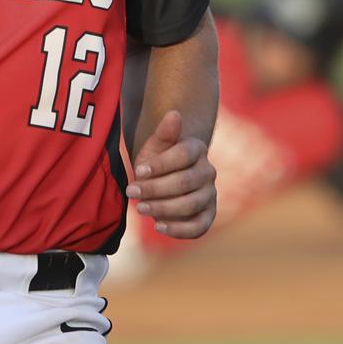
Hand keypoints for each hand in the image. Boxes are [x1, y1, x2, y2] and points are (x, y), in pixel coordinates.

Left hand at [126, 110, 215, 238]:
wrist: (163, 181)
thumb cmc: (156, 163)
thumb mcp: (154, 147)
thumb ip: (163, 133)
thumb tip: (174, 114)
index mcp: (197, 149)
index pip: (183, 155)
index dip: (160, 164)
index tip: (138, 171)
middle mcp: (208, 171)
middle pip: (185, 182)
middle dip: (155, 188)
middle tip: (132, 191)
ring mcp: (210, 194)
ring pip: (190, 204)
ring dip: (163, 208)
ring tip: (140, 208)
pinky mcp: (208, 215)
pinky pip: (199, 226)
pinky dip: (179, 230)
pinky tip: (158, 226)